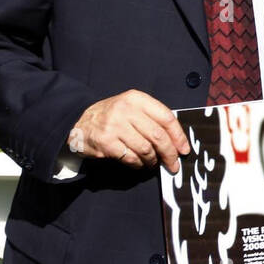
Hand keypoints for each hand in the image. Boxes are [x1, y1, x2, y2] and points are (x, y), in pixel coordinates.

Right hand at [68, 89, 189, 172]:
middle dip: (170, 153)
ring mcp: (114, 126)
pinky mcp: (106, 142)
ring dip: (153, 160)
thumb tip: (177, 140)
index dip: (179, 136)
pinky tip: (140, 164)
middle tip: (173, 164)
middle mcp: (125, 110)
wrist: (79, 123)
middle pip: (158, 136)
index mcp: (136, 99)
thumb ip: (152, 118)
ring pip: (146, 149)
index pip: (166, 117)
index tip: (184, 149)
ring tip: (154, 163)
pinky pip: (131, 158)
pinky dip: (139, 164)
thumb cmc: (112, 117)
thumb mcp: (131, 107)